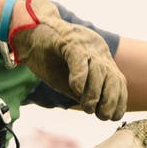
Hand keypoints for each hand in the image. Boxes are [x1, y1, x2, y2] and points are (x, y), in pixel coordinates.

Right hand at [9, 0, 127, 120]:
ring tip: (88, 108)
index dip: (119, 99)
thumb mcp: (65, 78)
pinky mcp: (67, 39)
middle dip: (110, 99)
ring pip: (98, 69)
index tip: (114, 116)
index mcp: (99, 58)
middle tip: (103, 116)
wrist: (27, 31)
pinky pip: (79, 58)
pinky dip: (79, 77)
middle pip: (113, 76)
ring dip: (95, 92)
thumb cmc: (46, 57)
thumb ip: (79, 90)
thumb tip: (92, 108)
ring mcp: (83, 43)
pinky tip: (76, 90)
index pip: (117, 80)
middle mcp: (96, 49)